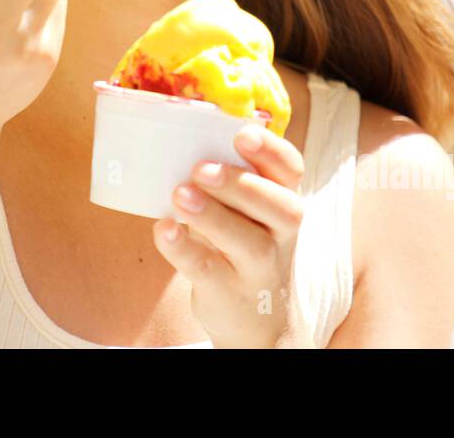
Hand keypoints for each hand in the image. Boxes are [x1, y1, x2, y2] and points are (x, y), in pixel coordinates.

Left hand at [153, 123, 312, 348]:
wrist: (257, 320)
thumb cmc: (242, 245)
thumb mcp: (247, 211)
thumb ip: (227, 180)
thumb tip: (178, 141)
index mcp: (283, 200)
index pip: (290, 170)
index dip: (271, 150)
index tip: (243, 133)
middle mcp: (280, 233)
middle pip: (278, 206)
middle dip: (241, 184)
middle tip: (202, 168)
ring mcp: (257, 266)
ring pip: (246, 241)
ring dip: (212, 215)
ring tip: (180, 194)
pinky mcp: (228, 291)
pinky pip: (206, 268)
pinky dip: (183, 248)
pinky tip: (163, 229)